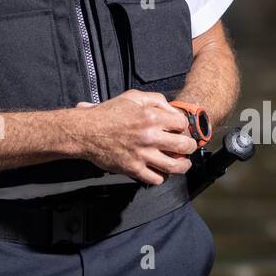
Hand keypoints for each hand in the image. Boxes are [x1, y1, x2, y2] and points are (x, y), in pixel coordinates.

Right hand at [71, 91, 196, 184]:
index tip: (181, 130)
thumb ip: (155, 100)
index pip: (182, 124)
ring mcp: (142, 155)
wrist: (86, 132)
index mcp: (151, 117)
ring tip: (183, 164)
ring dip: (183, 166)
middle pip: (184, 146)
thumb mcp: (132, 97)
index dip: (184, 127)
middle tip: (188, 147)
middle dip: (190, 147)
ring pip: (174, 166)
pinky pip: (156, 179)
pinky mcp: (133, 169)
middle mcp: (149, 136)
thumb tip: (172, 109)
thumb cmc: (108, 113)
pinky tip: (161, 172)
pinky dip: (162, 177)